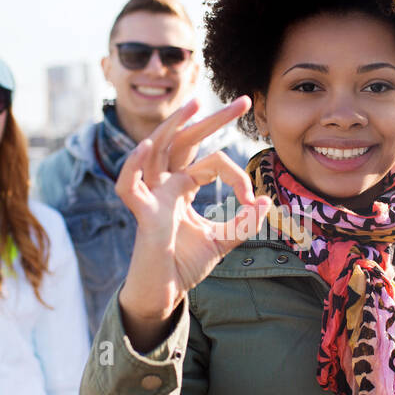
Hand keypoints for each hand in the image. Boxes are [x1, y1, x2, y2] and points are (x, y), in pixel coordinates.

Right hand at [115, 96, 270, 349]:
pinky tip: (148, 145)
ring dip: (171, 126)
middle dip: (211, 120)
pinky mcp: (142, 214)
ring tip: (192, 105)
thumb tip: (265, 201)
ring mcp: (151, 196)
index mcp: (181, 187)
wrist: (166, 293)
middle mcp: (165, 185)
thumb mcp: (223, 240)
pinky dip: (133, 164)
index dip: (237, 176)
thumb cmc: (186, 264)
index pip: (211, 162)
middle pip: (184, 141)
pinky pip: (129, 184)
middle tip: (242, 101)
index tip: (254, 199)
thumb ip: (244, 222)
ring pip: (154, 150)